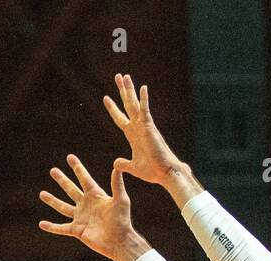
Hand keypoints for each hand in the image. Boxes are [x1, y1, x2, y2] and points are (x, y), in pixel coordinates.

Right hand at [38, 154, 148, 260]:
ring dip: (52, 200)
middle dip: (62, 180)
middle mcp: (86, 205)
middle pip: (71, 189)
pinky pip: (61, 228)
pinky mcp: (77, 230)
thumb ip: (117, 184)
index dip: (77, 168)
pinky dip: (52, 227)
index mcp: (96, 195)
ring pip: (63, 207)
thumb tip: (116, 167)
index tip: (70, 157)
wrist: (119, 241)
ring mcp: (80, 217)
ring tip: (42, 194)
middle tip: (53, 170)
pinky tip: (42, 224)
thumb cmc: (122, 220)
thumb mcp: (121, 200)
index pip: (84, 178)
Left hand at [104, 74, 200, 203]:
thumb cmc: (152, 171)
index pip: (121, 118)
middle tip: (118, 76)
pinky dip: (144, 100)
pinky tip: (142, 88)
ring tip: (124, 76)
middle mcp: (138, 127)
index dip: (113, 109)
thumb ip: (123, 164)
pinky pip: (146, 111)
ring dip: (129, 90)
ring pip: (135, 104)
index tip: (106, 98)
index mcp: (133, 135)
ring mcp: (144, 126)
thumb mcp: (133, 167)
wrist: (164, 173)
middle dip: (122, 91)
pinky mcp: (150, 128)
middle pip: (128, 105)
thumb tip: (115, 163)